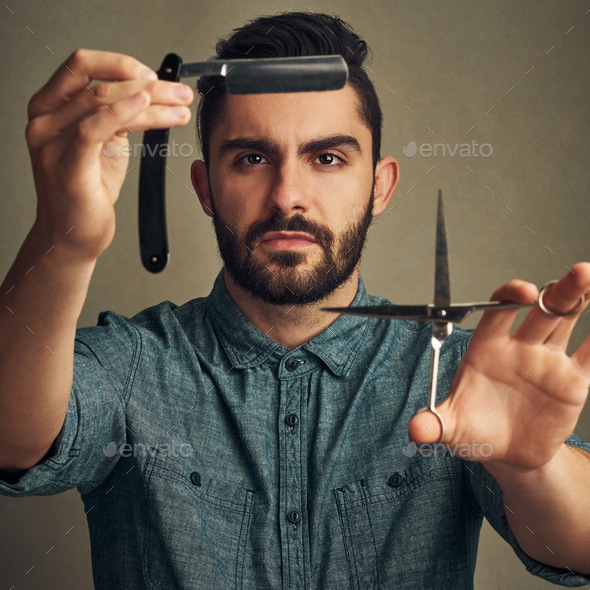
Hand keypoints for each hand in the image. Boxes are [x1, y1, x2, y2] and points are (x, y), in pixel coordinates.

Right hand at [26, 49, 193, 260]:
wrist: (73, 235)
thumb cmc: (86, 192)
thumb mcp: (104, 145)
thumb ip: (115, 117)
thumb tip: (147, 95)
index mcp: (51, 108)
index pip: (82, 65)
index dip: (120, 64)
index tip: (153, 74)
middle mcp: (46, 120)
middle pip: (100, 84)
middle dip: (149, 86)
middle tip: (180, 93)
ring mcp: (52, 143)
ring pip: (104, 103)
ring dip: (151, 102)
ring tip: (179, 108)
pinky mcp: (68, 166)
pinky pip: (94, 129)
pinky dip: (122, 113)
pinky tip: (146, 106)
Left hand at [408, 263, 589, 470]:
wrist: (508, 454)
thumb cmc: (476, 430)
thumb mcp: (453, 428)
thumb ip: (435, 424)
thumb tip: (416, 430)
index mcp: (487, 349)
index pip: (497, 313)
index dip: (509, 297)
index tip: (523, 290)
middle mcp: (518, 347)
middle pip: (539, 310)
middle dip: (557, 290)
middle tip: (579, 273)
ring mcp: (547, 360)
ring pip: (565, 321)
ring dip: (580, 298)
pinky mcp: (572, 380)